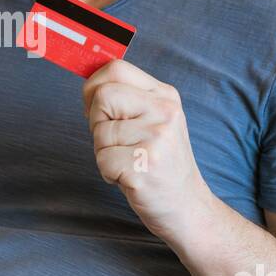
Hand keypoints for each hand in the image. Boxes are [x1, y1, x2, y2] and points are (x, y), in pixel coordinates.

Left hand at [82, 58, 210, 239]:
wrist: (187, 206)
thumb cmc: (159, 164)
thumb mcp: (153, 122)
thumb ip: (126, 100)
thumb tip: (88, 86)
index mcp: (165, 95)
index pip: (116, 69)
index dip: (94, 87)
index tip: (95, 107)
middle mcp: (165, 112)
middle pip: (103, 96)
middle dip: (97, 121)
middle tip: (116, 142)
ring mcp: (157, 138)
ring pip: (99, 132)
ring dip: (104, 152)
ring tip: (129, 162)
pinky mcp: (145, 166)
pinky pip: (102, 160)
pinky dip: (108, 173)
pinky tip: (130, 177)